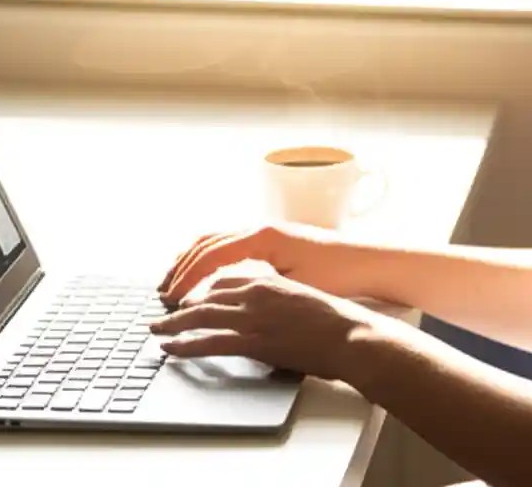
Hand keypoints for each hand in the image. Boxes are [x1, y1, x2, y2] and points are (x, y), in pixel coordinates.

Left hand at [150, 272, 393, 381]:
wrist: (349, 336)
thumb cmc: (335, 322)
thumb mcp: (303, 299)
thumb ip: (279, 302)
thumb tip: (269, 315)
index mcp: (267, 281)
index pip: (224, 281)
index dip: (203, 291)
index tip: (191, 298)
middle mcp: (254, 293)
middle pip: (206, 296)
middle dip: (180, 305)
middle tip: (163, 312)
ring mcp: (251, 317)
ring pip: (200, 316)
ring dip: (174, 324)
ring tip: (157, 330)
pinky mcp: (252, 341)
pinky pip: (208, 341)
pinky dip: (185, 345)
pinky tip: (172, 349)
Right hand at [158, 223, 350, 304]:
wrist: (369, 262)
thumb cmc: (337, 275)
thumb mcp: (294, 286)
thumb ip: (257, 289)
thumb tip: (223, 301)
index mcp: (263, 238)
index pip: (212, 256)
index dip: (188, 279)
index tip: (172, 300)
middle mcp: (260, 229)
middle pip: (207, 243)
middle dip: (181, 268)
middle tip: (163, 292)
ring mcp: (266, 232)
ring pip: (216, 241)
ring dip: (192, 261)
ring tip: (174, 282)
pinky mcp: (272, 241)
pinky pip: (230, 246)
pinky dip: (210, 259)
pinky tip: (204, 277)